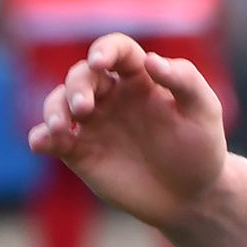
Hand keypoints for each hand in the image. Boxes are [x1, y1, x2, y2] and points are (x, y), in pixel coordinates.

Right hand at [28, 33, 229, 230]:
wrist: (192, 197)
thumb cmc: (202, 149)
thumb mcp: (205, 112)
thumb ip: (185, 81)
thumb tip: (151, 60)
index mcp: (140, 80)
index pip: (117, 51)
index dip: (105, 49)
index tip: (101, 62)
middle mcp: (112, 97)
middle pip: (83, 76)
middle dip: (78, 86)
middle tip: (84, 107)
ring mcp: (93, 124)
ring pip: (60, 103)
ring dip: (54, 108)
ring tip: (59, 127)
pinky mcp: (80, 153)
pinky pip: (52, 140)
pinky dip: (41, 138)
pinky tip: (42, 141)